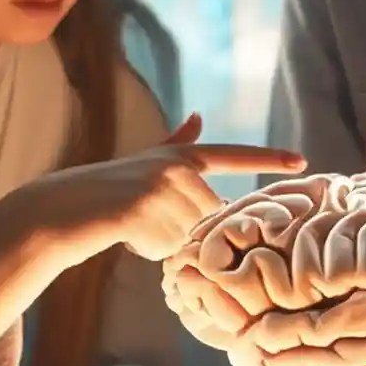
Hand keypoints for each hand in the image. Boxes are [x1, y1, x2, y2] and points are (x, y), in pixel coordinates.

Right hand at [0, 113, 305, 266]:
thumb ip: (177, 143)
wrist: (62, 208)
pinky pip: (166, 248)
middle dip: (184, 229)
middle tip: (145, 218)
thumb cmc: (107, 190)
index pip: (233, 156)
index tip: (303, 160)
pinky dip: (146, 249)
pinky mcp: (145, 210)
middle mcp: (176, 167)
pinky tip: (123, 233)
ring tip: (132, 224)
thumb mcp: (146, 160)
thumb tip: (197, 116)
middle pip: (209, 217)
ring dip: (164, 242)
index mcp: (180, 156)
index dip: (269, 158)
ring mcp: (161, 188)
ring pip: (188, 237)